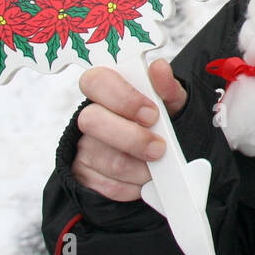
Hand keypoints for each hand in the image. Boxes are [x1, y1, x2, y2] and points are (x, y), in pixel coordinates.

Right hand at [71, 61, 188, 201]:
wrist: (160, 156)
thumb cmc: (160, 121)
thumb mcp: (170, 102)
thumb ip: (166, 86)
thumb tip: (159, 68)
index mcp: (106, 89)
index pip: (96, 81)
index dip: (123, 97)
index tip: (152, 114)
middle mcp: (89, 116)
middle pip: (93, 121)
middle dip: (132, 138)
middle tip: (159, 148)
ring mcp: (83, 147)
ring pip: (105, 159)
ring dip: (139, 168)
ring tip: (157, 167)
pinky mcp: (84, 176)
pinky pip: (106, 185)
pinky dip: (132, 187)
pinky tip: (144, 181)